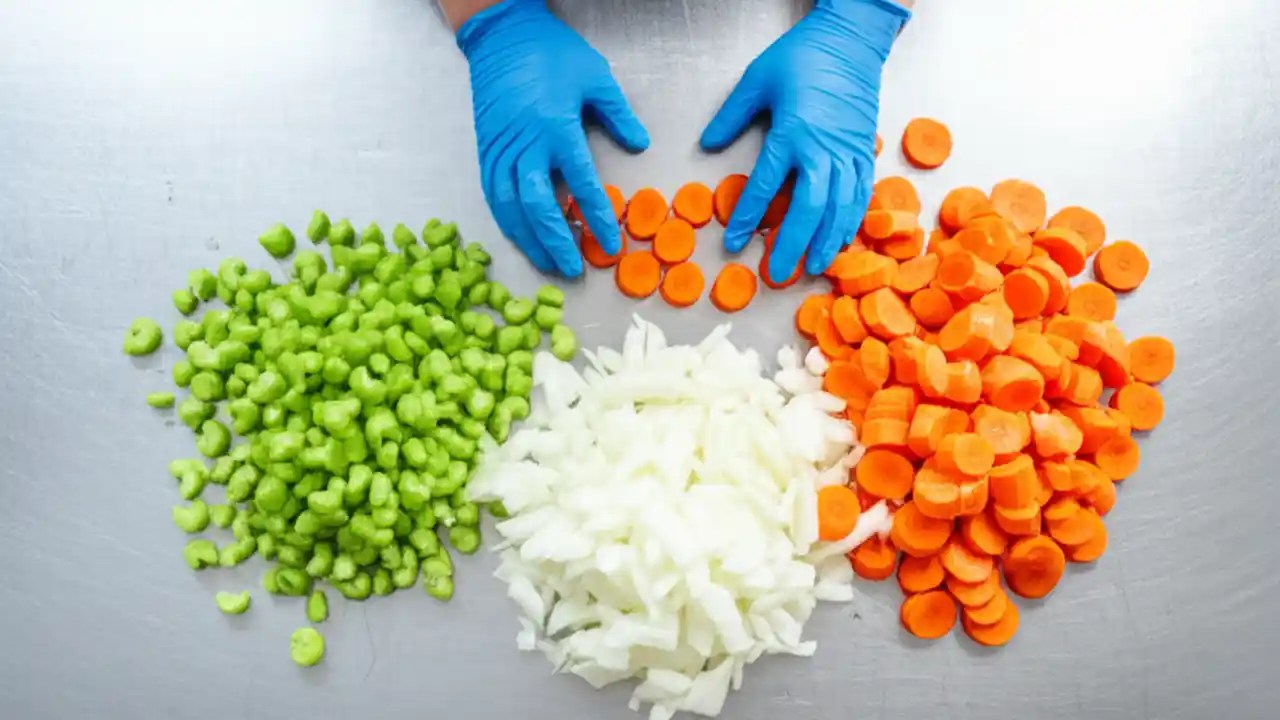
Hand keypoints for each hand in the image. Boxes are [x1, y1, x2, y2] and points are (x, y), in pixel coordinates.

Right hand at [458, 0, 648, 276]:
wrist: (502, 36)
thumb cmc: (552, 53)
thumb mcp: (596, 77)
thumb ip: (619, 114)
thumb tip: (640, 144)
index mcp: (556, 128)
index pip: (581, 184)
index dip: (596, 218)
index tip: (610, 246)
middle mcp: (525, 145)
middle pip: (538, 206)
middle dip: (557, 242)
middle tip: (575, 270)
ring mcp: (501, 151)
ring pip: (511, 208)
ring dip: (530, 241)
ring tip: (549, 264)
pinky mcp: (485, 152)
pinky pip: (493, 196)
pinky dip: (507, 222)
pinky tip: (522, 238)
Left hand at [700, 0, 909, 282]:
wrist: (851, 41)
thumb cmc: (801, 56)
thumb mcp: (756, 79)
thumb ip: (731, 116)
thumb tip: (707, 146)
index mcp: (791, 133)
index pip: (764, 186)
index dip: (748, 218)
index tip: (734, 244)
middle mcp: (822, 149)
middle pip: (808, 208)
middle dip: (792, 244)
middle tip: (778, 274)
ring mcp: (848, 153)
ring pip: (840, 207)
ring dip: (826, 241)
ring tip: (813, 267)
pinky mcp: (866, 152)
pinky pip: (861, 194)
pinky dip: (851, 221)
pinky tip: (842, 240)